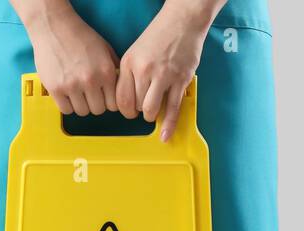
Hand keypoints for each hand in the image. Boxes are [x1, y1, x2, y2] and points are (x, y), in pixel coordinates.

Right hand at [17, 0, 117, 114]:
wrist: (54, 27)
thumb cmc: (80, 37)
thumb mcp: (105, 49)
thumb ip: (114, 69)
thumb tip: (121, 89)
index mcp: (106, 72)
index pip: (113, 104)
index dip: (108, 101)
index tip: (102, 96)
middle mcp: (90, 80)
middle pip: (98, 110)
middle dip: (94, 103)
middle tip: (88, 93)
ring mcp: (72, 86)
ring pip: (82, 112)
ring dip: (80, 104)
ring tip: (76, 92)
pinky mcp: (55, 89)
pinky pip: (66, 110)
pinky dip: (67, 105)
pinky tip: (66, 93)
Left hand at [117, 0, 220, 139]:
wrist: (182, 22)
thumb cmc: (159, 36)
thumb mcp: (135, 52)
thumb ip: (130, 75)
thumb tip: (127, 100)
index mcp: (130, 64)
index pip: (121, 99)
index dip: (125, 110)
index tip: (130, 111)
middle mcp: (144, 70)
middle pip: (136, 106)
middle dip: (140, 110)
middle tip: (145, 104)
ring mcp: (163, 76)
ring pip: (151, 110)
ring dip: (152, 115)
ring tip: (154, 109)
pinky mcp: (180, 80)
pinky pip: (172, 108)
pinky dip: (169, 124)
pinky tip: (165, 135)